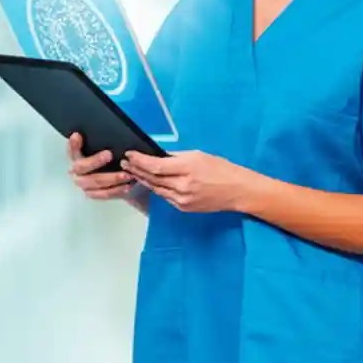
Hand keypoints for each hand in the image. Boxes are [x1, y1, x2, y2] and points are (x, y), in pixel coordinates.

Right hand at [66, 132, 137, 200]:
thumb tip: (78, 135)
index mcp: (76, 157)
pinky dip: (115, 190)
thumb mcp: (101, 147)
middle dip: (95, 161)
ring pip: (94, 183)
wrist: (111, 174)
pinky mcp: (94, 194)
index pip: (72, 150)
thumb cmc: (105, 158)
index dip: (73, 145)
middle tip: (109, 155)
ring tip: (125, 175)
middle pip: (81, 168)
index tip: (78, 136)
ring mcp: (84, 184)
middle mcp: (77, 172)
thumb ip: (93, 141)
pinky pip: (103, 194)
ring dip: (111, 179)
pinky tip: (126, 186)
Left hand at [120, 149, 253, 212]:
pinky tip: (150, 182)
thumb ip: (176, 156)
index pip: (156, 165)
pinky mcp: (183, 207)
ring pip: (156, 189)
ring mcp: (182, 199)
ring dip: (143, 179)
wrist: (237, 190)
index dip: (140, 160)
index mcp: (188, 168)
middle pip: (153, 178)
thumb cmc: (221, 169)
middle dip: (137, 169)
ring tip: (133, 171)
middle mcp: (183, 186)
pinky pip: (165, 197)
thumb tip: (158, 155)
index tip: (130, 155)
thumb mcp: (198, 155)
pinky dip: (156, 188)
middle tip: (125, 163)